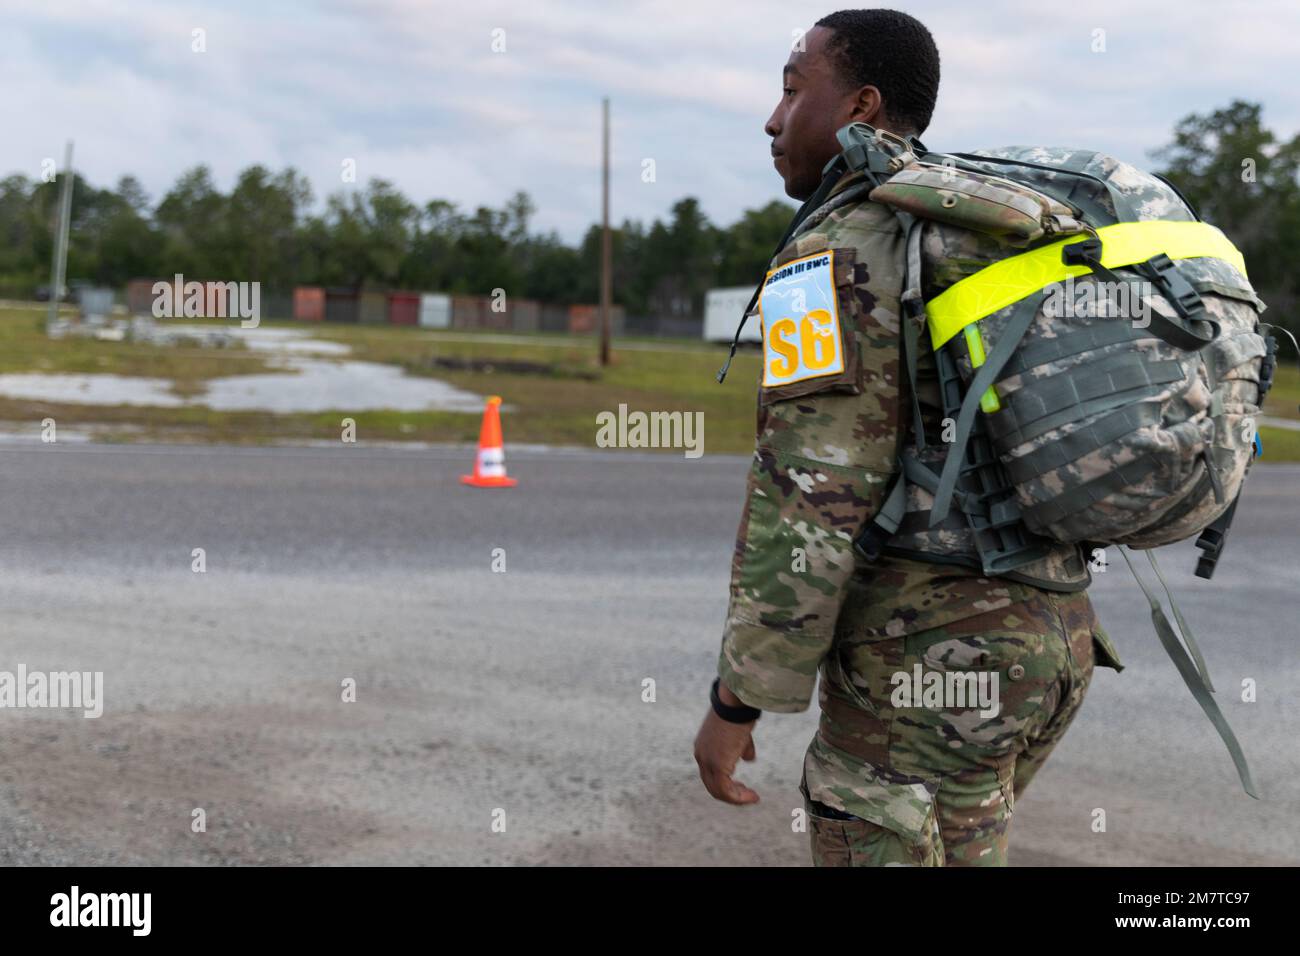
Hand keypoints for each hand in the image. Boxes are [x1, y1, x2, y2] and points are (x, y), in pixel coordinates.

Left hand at [693, 683, 759, 804]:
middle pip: (712, 785)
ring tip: (752, 797)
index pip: (710, 774)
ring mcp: (707, 761)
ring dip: (737, 798)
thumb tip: (748, 759)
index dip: (726, 783)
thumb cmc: (739, 713)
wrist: (735, 703)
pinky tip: (753, 795)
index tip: (742, 786)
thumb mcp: (739, 734)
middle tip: (747, 795)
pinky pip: (725, 790)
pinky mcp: (717, 764)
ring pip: (718, 791)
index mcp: (703, 748)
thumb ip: (741, 748)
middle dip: (731, 794)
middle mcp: (701, 756)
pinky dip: (739, 797)